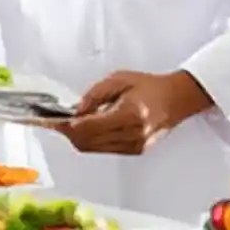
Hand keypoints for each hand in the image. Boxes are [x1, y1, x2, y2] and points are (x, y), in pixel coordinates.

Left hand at [47, 70, 213, 154]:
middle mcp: (133, 134)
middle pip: (89, 141)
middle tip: (53, 122)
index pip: (90, 127)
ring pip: (94, 148)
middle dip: (68, 132)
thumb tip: (76, 109)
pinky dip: (90, 141)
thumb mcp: (118, 80)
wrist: (177, 99)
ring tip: (65, 124)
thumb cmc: (150, 86)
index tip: (52, 120)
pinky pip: (104, 149)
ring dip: (77, 138)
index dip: (68, 125)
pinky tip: (83, 129)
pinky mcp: (135, 150)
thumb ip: (94, 95)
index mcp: (130, 115)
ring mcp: (135, 145)